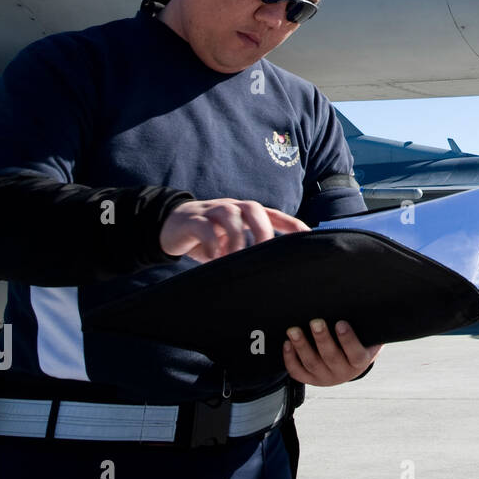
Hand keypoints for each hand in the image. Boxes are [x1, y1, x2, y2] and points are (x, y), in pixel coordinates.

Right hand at [160, 198, 308, 262]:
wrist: (169, 226)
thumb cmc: (209, 237)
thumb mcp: (232, 242)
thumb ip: (250, 250)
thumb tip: (274, 269)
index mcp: (246, 213)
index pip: (274, 215)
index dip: (292, 224)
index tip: (309, 238)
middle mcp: (233, 208)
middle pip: (254, 209)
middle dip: (263, 230)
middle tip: (264, 253)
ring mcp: (212, 211)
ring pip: (230, 213)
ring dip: (237, 237)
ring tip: (236, 258)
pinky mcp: (192, 220)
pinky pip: (205, 226)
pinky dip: (213, 241)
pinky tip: (216, 257)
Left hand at [283, 319, 380, 386]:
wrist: (350, 363)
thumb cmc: (360, 341)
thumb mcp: (369, 336)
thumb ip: (366, 325)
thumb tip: (362, 303)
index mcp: (360, 362)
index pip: (356, 354)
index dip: (348, 339)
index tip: (340, 323)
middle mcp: (343, 373)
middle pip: (331, 357)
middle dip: (322, 339)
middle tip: (315, 322)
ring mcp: (325, 378)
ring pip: (312, 364)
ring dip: (302, 346)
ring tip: (293, 330)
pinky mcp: (311, 379)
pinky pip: (298, 372)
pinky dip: (290, 359)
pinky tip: (287, 344)